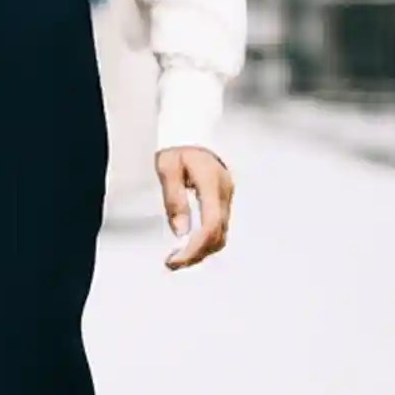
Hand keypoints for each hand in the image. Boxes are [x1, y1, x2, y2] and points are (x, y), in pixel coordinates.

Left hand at [156, 146, 235, 270]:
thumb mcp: (167, 168)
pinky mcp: (222, 201)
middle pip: (218, 235)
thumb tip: (180, 232)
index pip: (210, 225)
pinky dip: (204, 242)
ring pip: (221, 235)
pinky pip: (218, 228)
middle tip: (171, 263)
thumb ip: (174, 199)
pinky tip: (187, 245)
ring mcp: (226, 197)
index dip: (194, 247)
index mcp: (212, 183)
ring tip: (177, 258)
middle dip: (196, 254)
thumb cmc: (177, 147)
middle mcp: (225, 193)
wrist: (192, 131)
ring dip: (200, 251)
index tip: (174, 260)